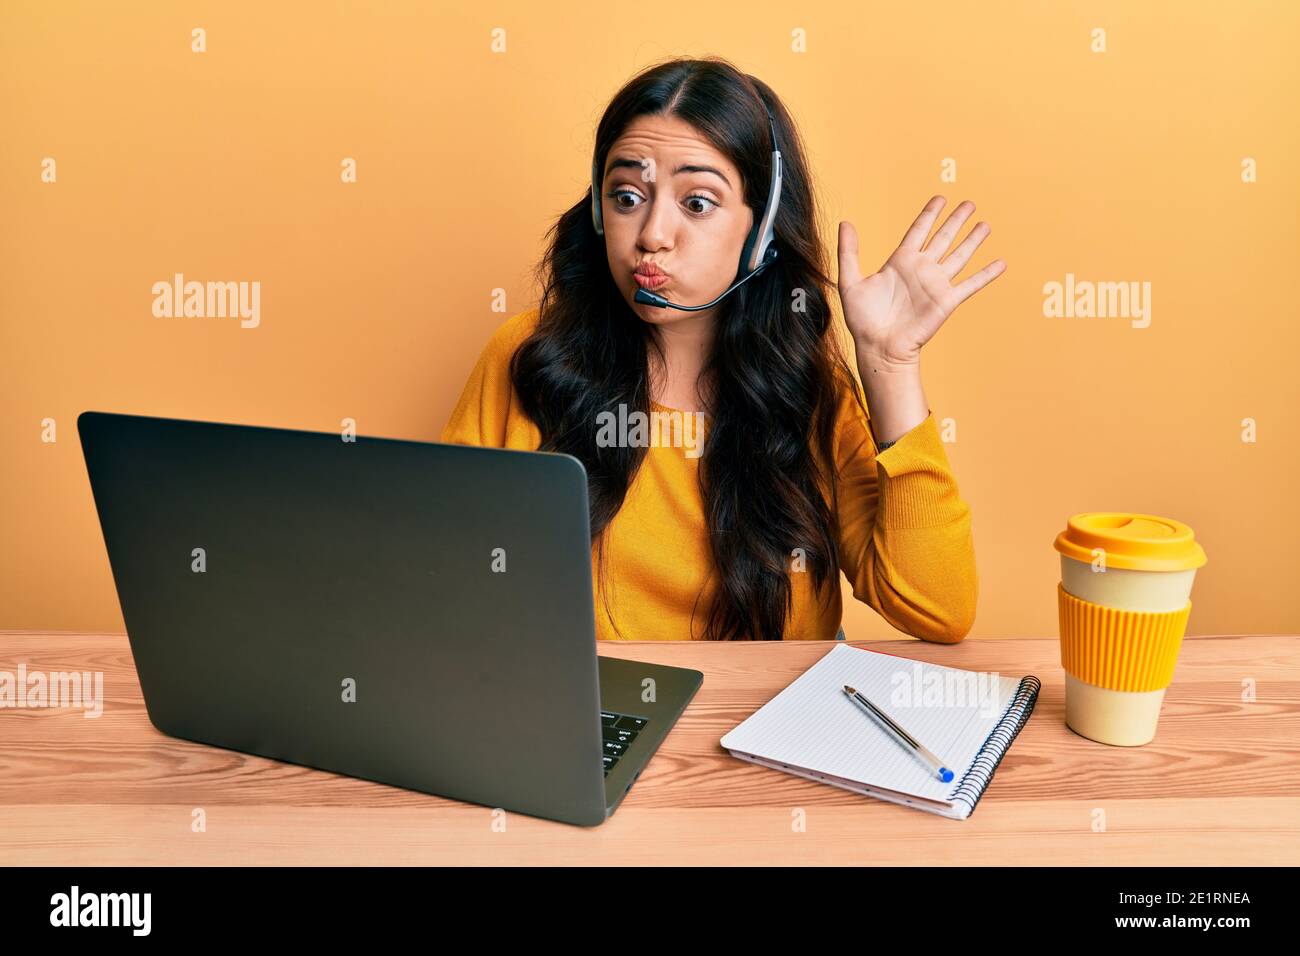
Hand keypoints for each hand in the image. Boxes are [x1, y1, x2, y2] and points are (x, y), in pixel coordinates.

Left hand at [837, 195, 1005, 368]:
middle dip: (956, 220)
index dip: (930, 214)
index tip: (940, 199)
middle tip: (970, 203)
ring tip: (985, 224)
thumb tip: (845, 223)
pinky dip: (986, 274)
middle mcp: (921, 269)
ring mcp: (936, 284)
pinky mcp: (947, 300)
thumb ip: (849, 252)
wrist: (878, 347)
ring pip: (959, 255)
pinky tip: (1001, 263)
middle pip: (943, 237)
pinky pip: (971, 284)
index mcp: (900, 262)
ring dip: (973, 240)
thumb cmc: (862, 320)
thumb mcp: (850, 281)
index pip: (918, 230)